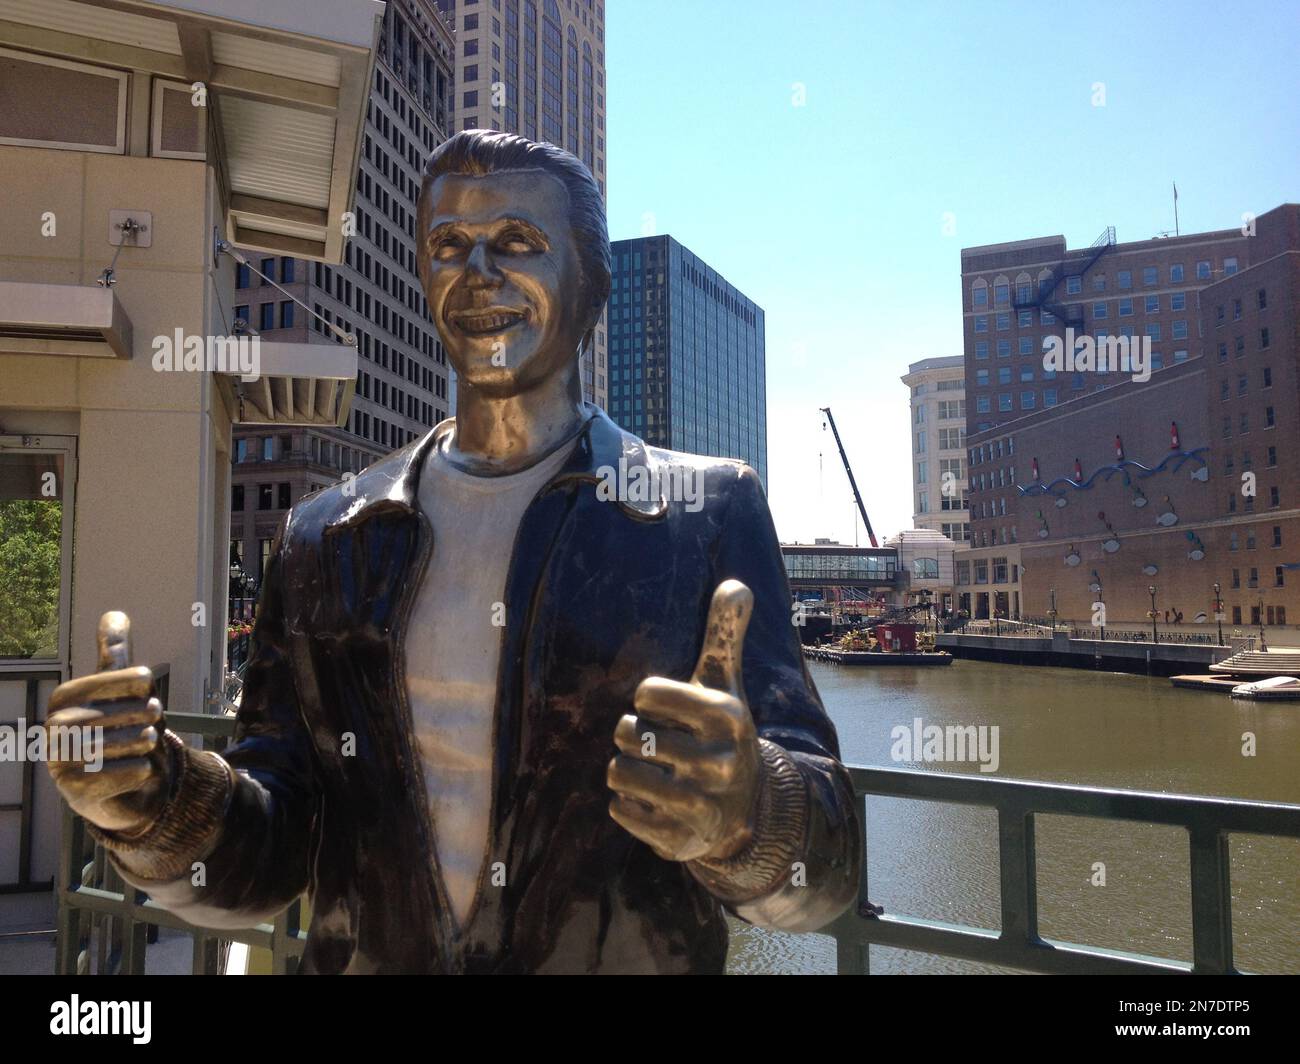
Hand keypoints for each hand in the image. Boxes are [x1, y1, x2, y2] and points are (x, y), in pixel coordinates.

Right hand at [46, 612, 171, 834]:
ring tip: (141, 747)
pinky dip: (144, 770)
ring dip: (148, 744)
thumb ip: (116, 653)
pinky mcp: (78, 794)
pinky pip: (133, 772)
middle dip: (151, 720)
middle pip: (136, 711)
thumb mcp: (119, 690)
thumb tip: (114, 613)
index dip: (148, 690)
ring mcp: (62, 763)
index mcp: (65, 696)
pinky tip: (134, 771)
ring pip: (134, 741)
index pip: (132, 677)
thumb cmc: (118, 730)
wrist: (119, 788)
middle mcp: (55, 727)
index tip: (141, 699)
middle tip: (146, 729)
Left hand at [607, 580, 761, 861]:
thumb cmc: (720, 731)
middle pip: (629, 733)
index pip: (647, 693)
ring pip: (620, 773)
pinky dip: (626, 805)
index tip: (669, 709)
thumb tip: (737, 583)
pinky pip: (621, 811)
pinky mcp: (680, 838)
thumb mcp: (724, 683)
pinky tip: (652, 802)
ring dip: (625, 769)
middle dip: (633, 735)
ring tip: (651, 770)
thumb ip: (725, 634)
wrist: (744, 810)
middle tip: (659, 743)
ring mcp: (701, 804)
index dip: (649, 699)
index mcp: (727, 715)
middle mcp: (719, 760)